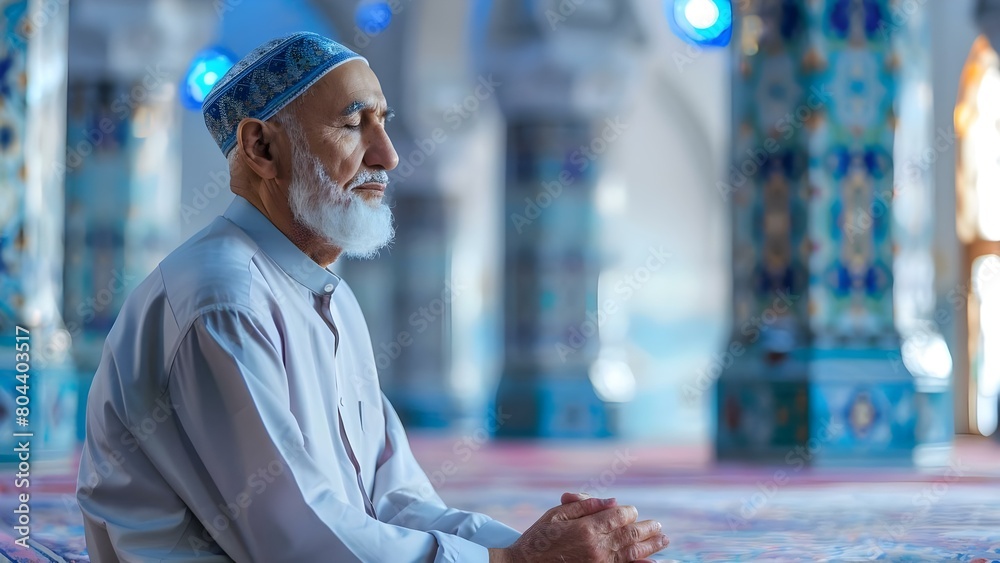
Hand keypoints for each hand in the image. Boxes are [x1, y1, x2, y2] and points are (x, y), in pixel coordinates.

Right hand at [492, 492, 668, 562]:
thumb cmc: (537, 538)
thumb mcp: (557, 514)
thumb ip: (585, 505)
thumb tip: (613, 501)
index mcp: (586, 528)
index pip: (618, 516)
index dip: (627, 511)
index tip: (630, 511)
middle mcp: (596, 547)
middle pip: (630, 534)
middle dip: (646, 528)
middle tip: (659, 525)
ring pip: (632, 553)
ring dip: (650, 545)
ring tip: (663, 539)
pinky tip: (652, 562)